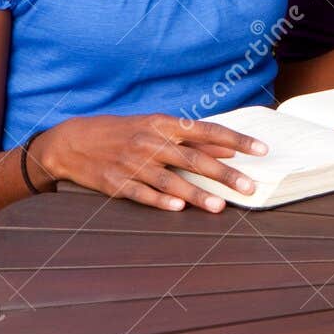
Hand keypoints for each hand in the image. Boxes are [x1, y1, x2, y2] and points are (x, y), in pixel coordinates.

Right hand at [34, 114, 268, 212]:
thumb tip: (229, 151)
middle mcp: (150, 142)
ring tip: (220, 207)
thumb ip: (192, 139)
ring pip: (170, 180)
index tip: (262, 150)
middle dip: (224, 174)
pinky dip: (159, 201)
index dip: (236, 140)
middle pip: (194, 159)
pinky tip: (177, 209)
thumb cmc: (123, 133)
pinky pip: (141, 193)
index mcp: (163, 125)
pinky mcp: (115, 182)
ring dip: (196, 194)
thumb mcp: (156, 127)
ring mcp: (132, 163)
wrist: (71, 142)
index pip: (208, 131)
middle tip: (249, 187)